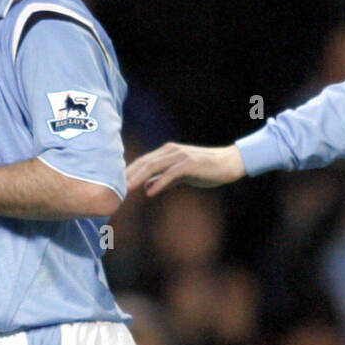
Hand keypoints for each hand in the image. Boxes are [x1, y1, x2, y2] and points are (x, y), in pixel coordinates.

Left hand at [126, 143, 245, 196]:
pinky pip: (171, 174)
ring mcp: (180, 156)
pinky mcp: (189, 164)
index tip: (115, 185)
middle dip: (128, 175)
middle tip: (114, 188)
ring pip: (154, 166)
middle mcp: (171, 151)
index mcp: (167, 153)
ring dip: (139, 178)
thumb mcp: (181, 176)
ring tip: (127, 190)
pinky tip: (150, 192)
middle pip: (144, 162)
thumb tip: (146, 188)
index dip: (128, 173)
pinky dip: (159, 182)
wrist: (229, 163)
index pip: (142, 162)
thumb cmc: (206, 169)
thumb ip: (163, 181)